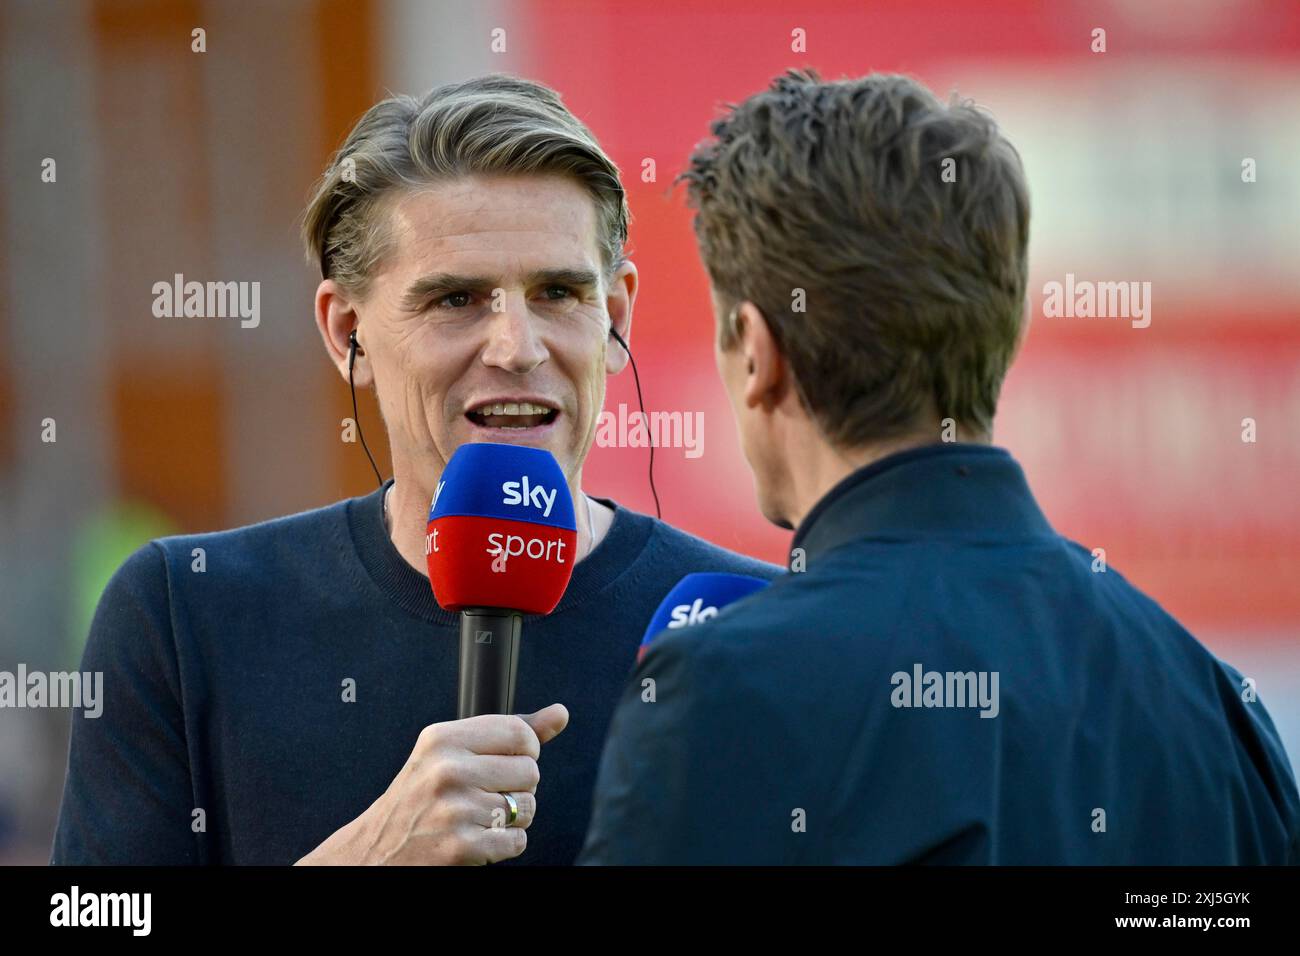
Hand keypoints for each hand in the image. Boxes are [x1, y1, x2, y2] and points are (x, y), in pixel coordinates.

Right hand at [295, 703, 568, 864]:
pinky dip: (504, 845)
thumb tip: (561, 713)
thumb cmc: (421, 796)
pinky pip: (517, 840)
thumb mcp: (452, 752)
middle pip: (530, 772)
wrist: (374, 851)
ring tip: (477, 818)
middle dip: (516, 788)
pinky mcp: (462, 847)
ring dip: (511, 818)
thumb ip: (509, 732)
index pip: (521, 734)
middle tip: (483, 796)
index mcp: (443, 738)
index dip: (523, 752)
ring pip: (527, 807)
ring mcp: (455, 809)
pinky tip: (475, 839)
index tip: (501, 764)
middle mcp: (447, 769)